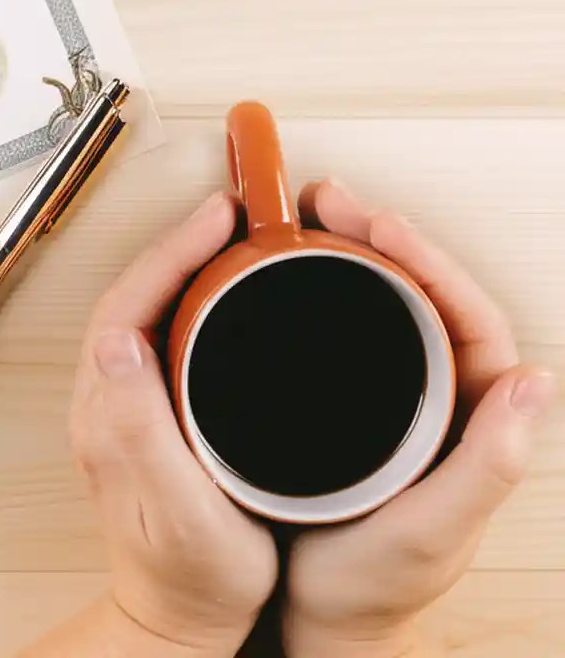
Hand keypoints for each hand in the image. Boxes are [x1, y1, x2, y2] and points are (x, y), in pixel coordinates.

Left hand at [56, 192, 276, 655]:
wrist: (181, 616)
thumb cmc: (188, 574)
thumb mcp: (174, 504)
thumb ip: (139, 425)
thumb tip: (115, 340)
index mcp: (108, 412)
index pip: (128, 304)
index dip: (172, 251)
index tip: (219, 216)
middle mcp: (108, 401)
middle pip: (135, 295)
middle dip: (180, 244)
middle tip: (234, 212)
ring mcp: (127, 407)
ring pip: (149, 311)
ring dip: (187, 267)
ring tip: (235, 238)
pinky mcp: (150, 416)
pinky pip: (166, 336)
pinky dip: (196, 302)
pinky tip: (231, 299)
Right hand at [283, 180, 557, 656]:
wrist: (318, 618)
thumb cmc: (373, 584)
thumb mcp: (432, 531)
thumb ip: (489, 464)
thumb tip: (537, 379)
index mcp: (473, 418)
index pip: (467, 315)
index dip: (427, 260)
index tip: (379, 223)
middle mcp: (439, 401)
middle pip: (420, 297)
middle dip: (378, 239)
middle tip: (328, 204)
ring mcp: (392, 403)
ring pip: (380, 309)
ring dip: (346, 259)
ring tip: (305, 223)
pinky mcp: (349, 410)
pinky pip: (342, 337)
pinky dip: (316, 300)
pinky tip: (283, 283)